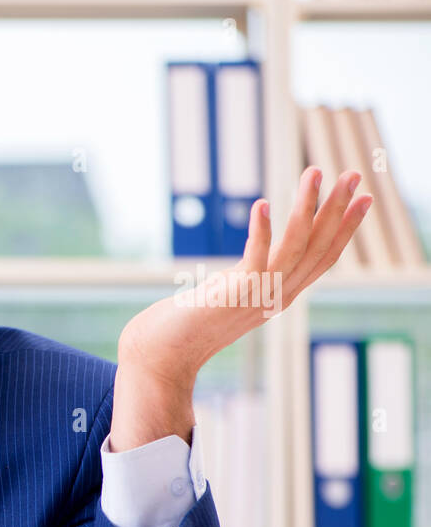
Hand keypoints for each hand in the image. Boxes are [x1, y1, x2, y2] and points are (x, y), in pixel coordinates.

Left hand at [108, 168, 372, 451]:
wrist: (162, 354)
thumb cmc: (188, 324)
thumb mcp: (232, 295)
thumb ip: (250, 278)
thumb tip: (257, 259)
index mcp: (281, 296)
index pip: (324, 258)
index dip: (346, 228)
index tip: (363, 196)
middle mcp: (277, 297)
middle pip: (318, 248)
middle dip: (339, 209)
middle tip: (356, 173)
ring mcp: (258, 297)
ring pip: (295, 247)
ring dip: (308, 207)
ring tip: (315, 172)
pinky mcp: (234, 296)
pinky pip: (255, 260)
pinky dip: (260, 232)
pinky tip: (262, 203)